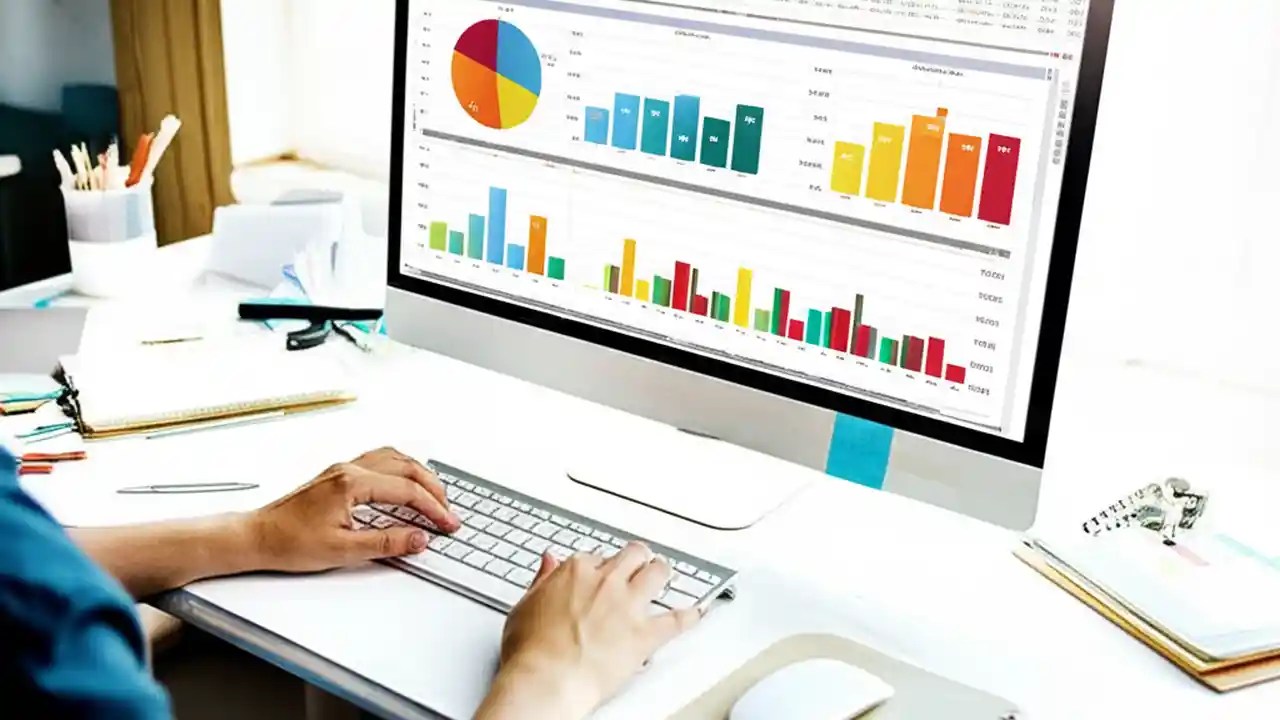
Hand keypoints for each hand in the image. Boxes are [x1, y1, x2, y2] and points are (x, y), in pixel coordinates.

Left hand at [246, 447, 459, 572]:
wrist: (256, 537)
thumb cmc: (289, 542)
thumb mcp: (343, 550)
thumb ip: (386, 543)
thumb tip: (419, 538)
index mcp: (352, 483)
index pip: (407, 491)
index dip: (433, 509)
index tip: (447, 524)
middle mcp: (349, 469)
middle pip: (407, 468)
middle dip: (433, 489)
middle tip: (448, 512)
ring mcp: (343, 469)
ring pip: (395, 458)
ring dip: (419, 474)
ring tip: (435, 495)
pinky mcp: (338, 475)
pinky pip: (380, 460)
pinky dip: (402, 469)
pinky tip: (405, 483)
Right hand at [476, 544, 701, 719]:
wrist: (546, 680)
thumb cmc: (531, 651)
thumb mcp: (525, 605)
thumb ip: (542, 581)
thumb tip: (549, 562)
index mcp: (576, 572)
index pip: (598, 557)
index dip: (602, 567)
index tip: (602, 574)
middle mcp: (606, 582)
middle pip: (633, 555)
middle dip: (637, 558)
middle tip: (639, 563)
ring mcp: (628, 606)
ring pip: (658, 573)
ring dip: (662, 572)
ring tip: (664, 574)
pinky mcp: (644, 635)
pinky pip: (677, 620)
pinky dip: (689, 617)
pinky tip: (695, 613)